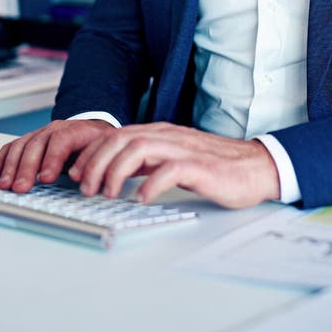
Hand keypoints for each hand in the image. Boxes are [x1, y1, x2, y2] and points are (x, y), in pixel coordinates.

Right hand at [0, 119, 115, 192]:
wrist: (90, 131)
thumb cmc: (96, 145)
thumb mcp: (102, 152)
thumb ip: (93, 164)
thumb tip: (82, 179)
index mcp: (76, 130)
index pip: (61, 141)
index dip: (52, 159)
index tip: (46, 179)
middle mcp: (55, 129)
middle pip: (37, 144)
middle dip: (26, 168)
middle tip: (20, 188)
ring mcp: (40, 134)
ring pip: (21, 146)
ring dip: (11, 167)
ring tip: (5, 185)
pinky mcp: (29, 141)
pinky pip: (11, 147)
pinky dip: (1, 160)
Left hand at [68, 123, 280, 207]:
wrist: (254, 166)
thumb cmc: (214, 165)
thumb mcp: (172, 158)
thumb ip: (147, 160)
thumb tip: (116, 171)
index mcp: (159, 133)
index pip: (116, 135)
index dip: (92, 153)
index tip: (76, 173)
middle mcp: (168, 136)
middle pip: (122, 139)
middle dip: (96, 162)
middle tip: (85, 188)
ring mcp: (183, 149)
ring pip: (139, 148)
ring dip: (116, 171)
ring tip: (107, 193)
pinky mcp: (200, 166)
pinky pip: (170, 170)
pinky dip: (150, 183)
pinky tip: (141, 198)